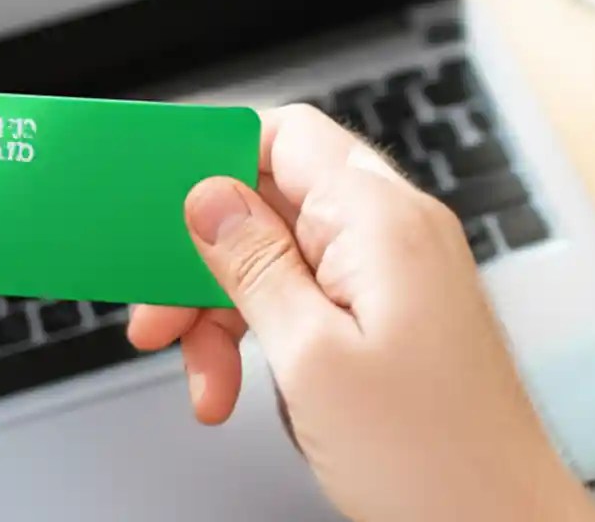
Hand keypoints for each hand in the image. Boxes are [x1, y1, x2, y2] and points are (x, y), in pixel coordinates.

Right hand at [128, 106, 594, 520]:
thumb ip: (253, 265)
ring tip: (202, 375)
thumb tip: (208, 197)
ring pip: (275, 259)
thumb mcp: (310, 357)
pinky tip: (241, 388)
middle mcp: (393, 235)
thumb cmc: (435, 460)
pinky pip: (302, 301)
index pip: (285, 135)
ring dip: (224, 313)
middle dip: (204, 260)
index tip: (159, 199)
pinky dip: (259, 338)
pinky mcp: (386, 317)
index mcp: (381, 222)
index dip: (214, 155)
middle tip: (159, 313)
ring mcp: (392, 277)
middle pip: (267, 204)